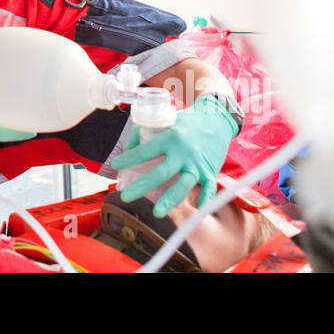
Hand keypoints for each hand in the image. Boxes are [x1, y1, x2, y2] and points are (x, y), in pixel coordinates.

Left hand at [114, 94, 238, 216]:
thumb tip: (127, 149)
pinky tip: (196, 210)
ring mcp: (198, 163)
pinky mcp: (210, 171)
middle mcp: (184, 152)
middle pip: (161, 173)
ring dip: (170, 200)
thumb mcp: (166, 121)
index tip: (116, 165)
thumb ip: (146, 133)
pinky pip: (208, 188)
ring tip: (156, 213)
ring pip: (183, 185)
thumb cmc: (187, 122)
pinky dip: (204, 200)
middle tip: (125, 197)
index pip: (147, 150)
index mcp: (171, 137)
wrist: (218, 120)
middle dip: (142, 186)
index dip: (130, 158)